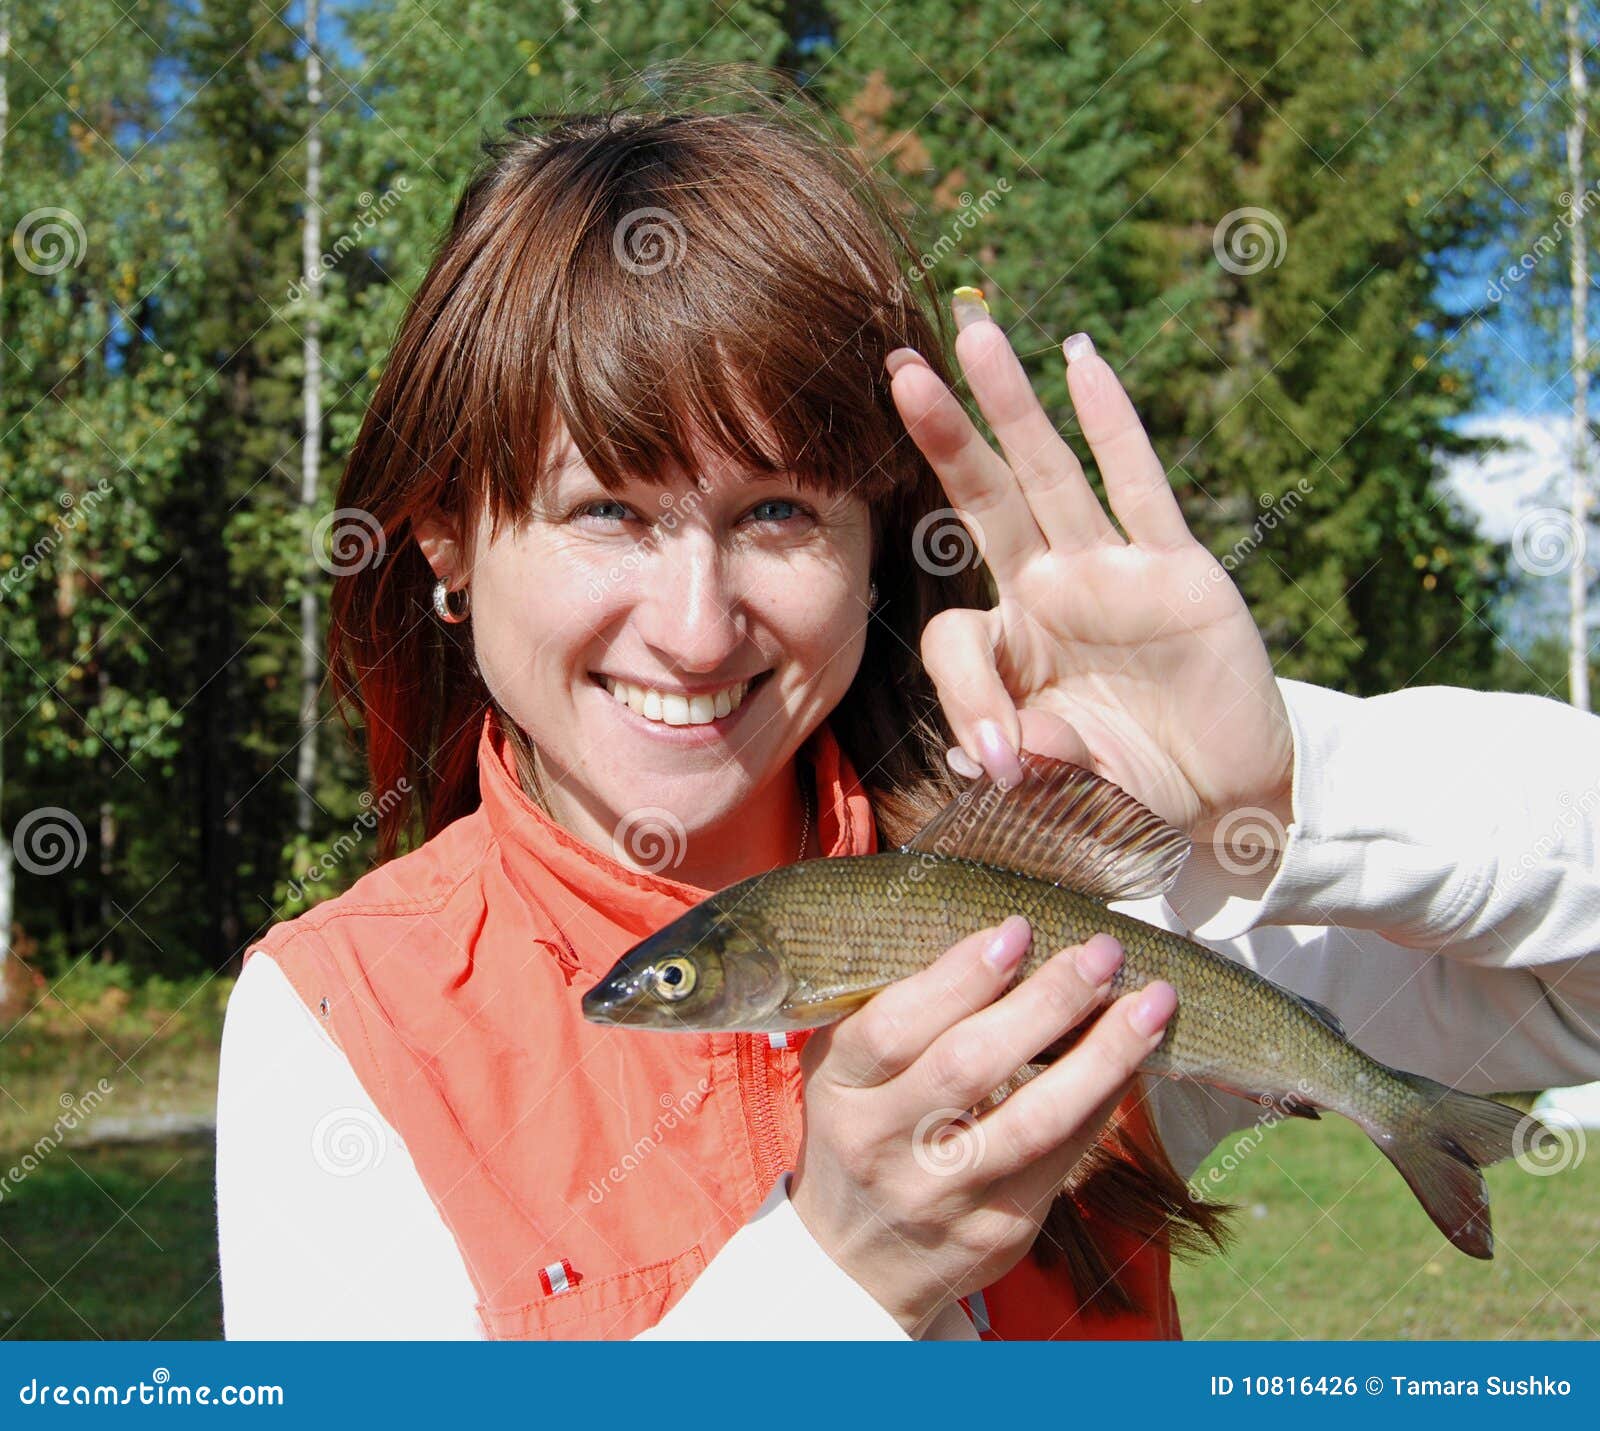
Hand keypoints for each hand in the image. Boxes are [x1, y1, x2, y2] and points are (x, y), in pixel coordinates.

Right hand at [787, 915, 1175, 1336]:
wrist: (853, 1260)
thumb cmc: (861, 1129)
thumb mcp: (848, 1070)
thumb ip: (900, 1008)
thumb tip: (1002, 938)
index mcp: (840, 1087)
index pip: (895, 1027)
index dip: (959, 977)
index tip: (1017, 930)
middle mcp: (881, 1145)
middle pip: (969, 1066)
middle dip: (1046, 1001)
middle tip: (1102, 952)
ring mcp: (940, 1197)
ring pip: (1033, 1121)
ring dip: (1102, 1055)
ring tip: (1149, 1004)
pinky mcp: (996, 1232)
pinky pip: (1062, 1160)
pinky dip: (1102, 1102)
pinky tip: (1131, 1060)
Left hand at [886, 309, 1293, 844]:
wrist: (1222, 799)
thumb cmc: (1129, 792)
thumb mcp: (1070, 791)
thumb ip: (1035, 766)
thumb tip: (1006, 753)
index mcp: (1006, 651)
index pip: (956, 640)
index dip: (968, 697)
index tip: (999, 761)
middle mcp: (1047, 594)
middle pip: (985, 502)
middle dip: (945, 437)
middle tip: (898, 369)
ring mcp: (1109, 574)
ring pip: (1051, 476)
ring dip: (1015, 407)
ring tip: (976, 335)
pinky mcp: (1177, 571)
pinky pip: (1140, 489)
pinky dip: (1115, 428)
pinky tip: (1083, 361)